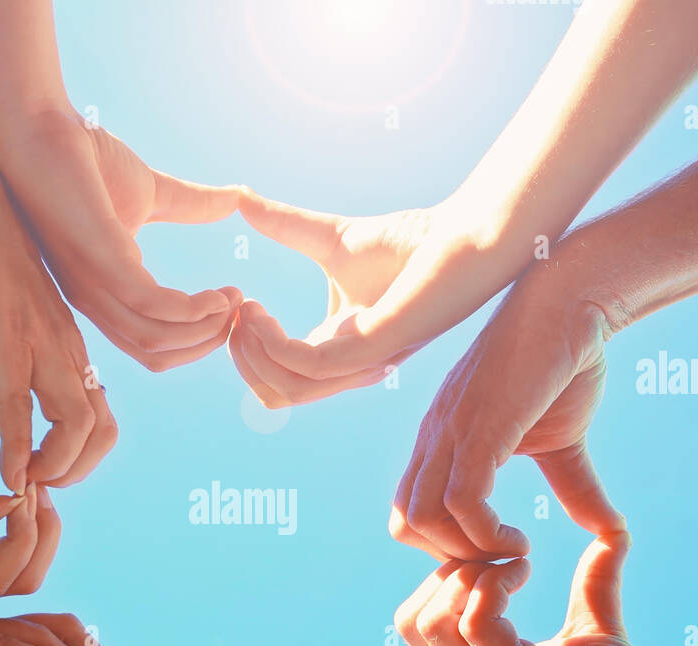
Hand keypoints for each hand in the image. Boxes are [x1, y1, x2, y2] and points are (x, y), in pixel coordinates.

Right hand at [0, 174, 116, 490]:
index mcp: (63, 345)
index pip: (98, 415)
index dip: (80, 456)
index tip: (45, 477)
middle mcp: (63, 348)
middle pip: (101, 428)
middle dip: (75, 470)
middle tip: (39, 492)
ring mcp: (38, 343)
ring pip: (77, 423)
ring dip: (55, 467)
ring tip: (26, 488)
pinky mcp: (3, 337)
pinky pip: (20, 407)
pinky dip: (19, 451)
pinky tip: (9, 479)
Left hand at [5, 109, 242, 370]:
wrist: (35, 121)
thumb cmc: (82, 155)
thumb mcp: (148, 192)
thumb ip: (191, 206)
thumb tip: (238, 198)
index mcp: (99, 293)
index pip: (149, 345)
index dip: (194, 339)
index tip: (230, 312)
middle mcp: (91, 299)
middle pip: (155, 354)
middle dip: (204, 342)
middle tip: (239, 314)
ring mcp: (91, 282)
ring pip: (155, 339)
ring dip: (203, 329)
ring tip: (232, 301)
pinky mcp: (98, 258)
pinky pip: (150, 305)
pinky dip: (190, 309)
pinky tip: (216, 293)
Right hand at [229, 191, 518, 406]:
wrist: (464, 234)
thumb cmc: (411, 240)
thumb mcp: (329, 237)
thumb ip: (284, 225)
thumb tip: (239, 198)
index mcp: (339, 351)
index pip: (279, 381)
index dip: (246, 351)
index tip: (234, 306)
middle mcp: (350, 367)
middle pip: (276, 395)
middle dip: (243, 359)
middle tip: (233, 315)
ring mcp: (364, 362)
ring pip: (287, 389)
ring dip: (253, 352)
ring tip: (244, 311)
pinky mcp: (377, 345)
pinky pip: (309, 365)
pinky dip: (273, 343)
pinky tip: (260, 310)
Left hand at [390, 269, 624, 560]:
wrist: (573, 301)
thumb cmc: (564, 362)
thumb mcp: (562, 439)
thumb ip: (571, 486)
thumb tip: (607, 530)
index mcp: (441, 440)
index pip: (410, 514)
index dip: (449, 547)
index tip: (498, 554)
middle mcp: (435, 437)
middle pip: (403, 523)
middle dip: (452, 558)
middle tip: (503, 564)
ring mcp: (452, 430)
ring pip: (422, 518)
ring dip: (469, 552)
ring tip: (515, 552)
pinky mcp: (480, 425)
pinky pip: (461, 498)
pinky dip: (486, 533)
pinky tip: (521, 537)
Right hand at [393, 532, 679, 645]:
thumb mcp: (597, 632)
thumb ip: (595, 582)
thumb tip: (614, 530)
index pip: (416, 621)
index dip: (445, 577)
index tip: (500, 558)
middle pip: (410, 620)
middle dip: (448, 574)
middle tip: (503, 559)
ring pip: (428, 623)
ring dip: (467, 579)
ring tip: (515, 566)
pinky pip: (476, 626)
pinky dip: (492, 588)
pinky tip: (527, 575)